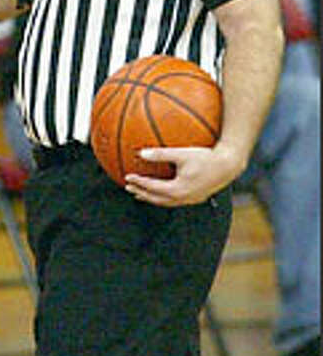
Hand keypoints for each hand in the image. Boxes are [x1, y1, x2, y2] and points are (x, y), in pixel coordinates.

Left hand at [123, 145, 238, 206]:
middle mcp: (182, 198)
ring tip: (139, 193)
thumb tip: (141, 152)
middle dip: (141, 193)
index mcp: (177, 189)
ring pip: (164, 202)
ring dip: (150, 197)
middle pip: (156, 198)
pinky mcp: (195, 198)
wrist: (229, 166)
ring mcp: (189, 200)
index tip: (127, 177)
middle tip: (128, 187)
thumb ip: (161, 154)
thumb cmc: (206, 157)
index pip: (152, 187)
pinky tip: (160, 192)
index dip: (138, 182)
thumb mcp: (182, 153)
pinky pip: (173, 201)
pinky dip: (162, 197)